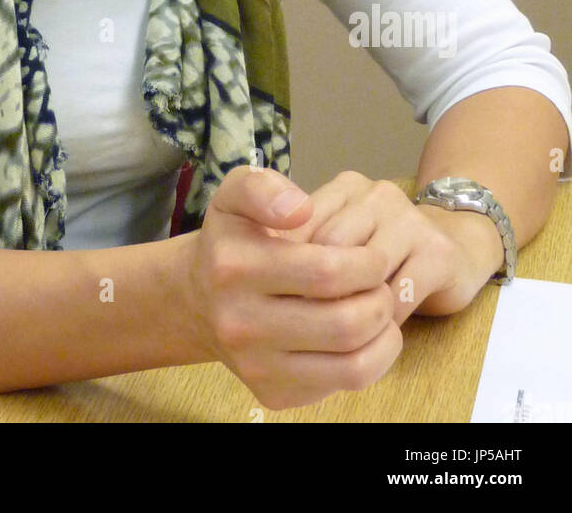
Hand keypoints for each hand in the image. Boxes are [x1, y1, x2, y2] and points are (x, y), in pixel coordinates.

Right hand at [185, 166, 401, 410]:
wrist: (199, 301)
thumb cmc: (232, 241)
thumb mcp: (235, 194)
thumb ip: (263, 187)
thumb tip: (302, 208)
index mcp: (234, 268)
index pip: (326, 272)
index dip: (366, 263)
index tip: (373, 254)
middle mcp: (239, 324)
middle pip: (344, 323)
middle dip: (379, 300)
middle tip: (380, 283)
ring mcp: (256, 366)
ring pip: (351, 365)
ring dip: (382, 334)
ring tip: (378, 308)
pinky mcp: (273, 395)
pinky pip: (343, 385)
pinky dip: (372, 360)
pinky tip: (364, 335)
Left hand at [266, 170, 502, 321]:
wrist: (456, 245)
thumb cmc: (380, 250)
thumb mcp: (335, 238)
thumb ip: (301, 245)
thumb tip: (266, 272)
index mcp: (343, 188)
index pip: (299, 226)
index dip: (283, 268)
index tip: (276, 298)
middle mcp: (376, 195)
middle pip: (327, 250)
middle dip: (313, 292)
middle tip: (301, 322)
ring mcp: (409, 220)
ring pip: (362, 274)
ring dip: (348, 310)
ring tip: (335, 333)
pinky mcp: (438, 254)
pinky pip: (396, 297)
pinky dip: (380, 323)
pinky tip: (372, 333)